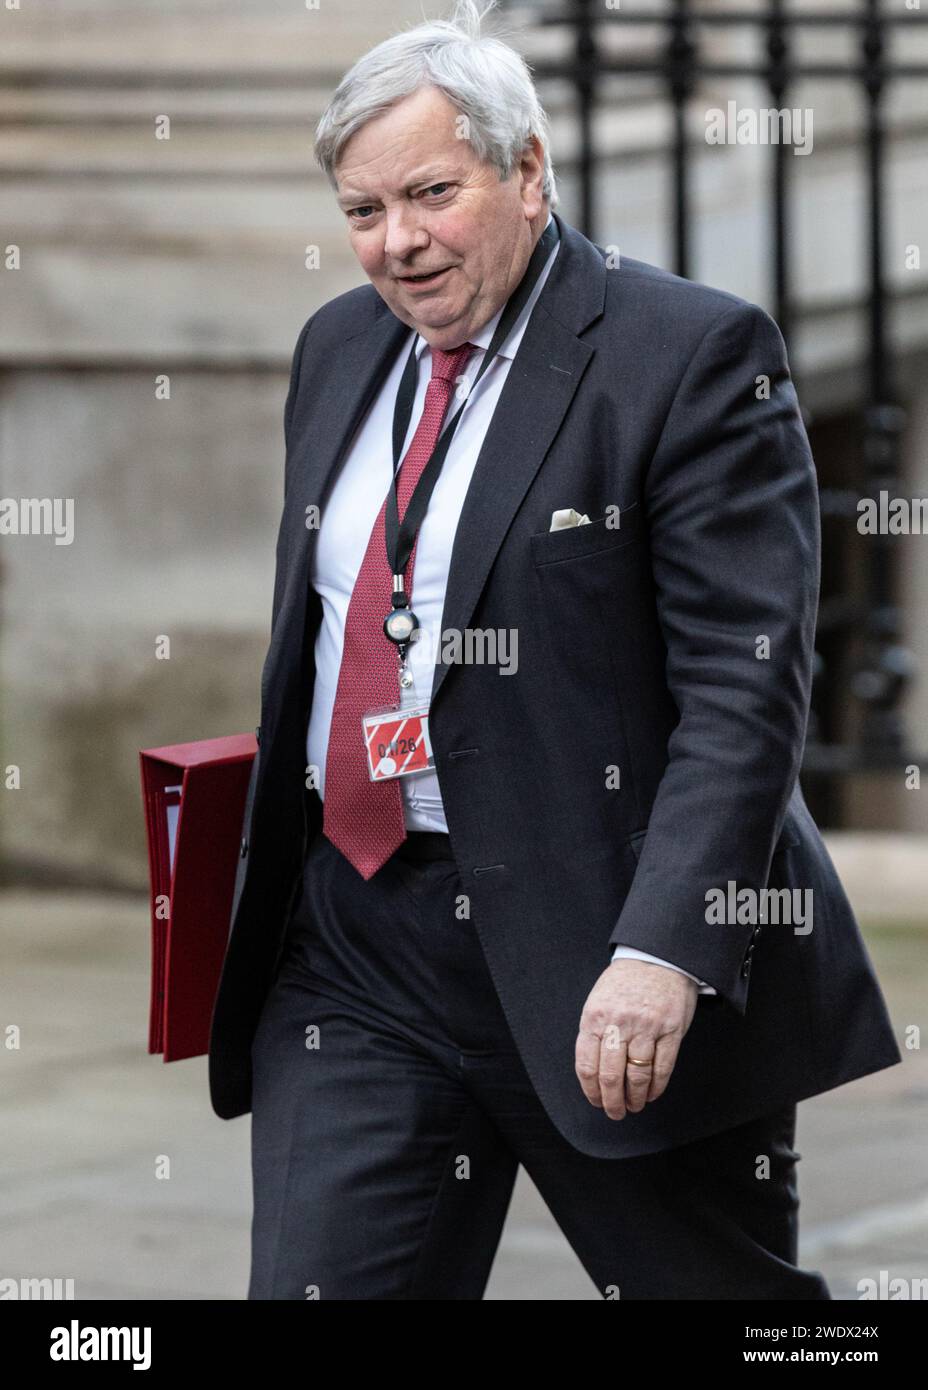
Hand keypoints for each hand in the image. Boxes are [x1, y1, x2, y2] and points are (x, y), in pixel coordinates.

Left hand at [575, 960, 697, 1119]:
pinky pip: (662, 1067)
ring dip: (634, 1098)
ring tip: (633, 1106)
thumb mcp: (599, 1001)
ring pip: (637, 1076)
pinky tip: (651, 1094)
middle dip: (611, 1102)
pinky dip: (656, 1087)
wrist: (657, 958)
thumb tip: (593, 1073)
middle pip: (610, 1076)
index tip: (595, 1101)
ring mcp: (646, 1027)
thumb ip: (594, 1033)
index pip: (587, 1065)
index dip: (590, 1091)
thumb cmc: (625, 982)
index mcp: (595, 1017)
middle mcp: (619, 1023)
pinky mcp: (671, 1030)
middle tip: (615, 1112)